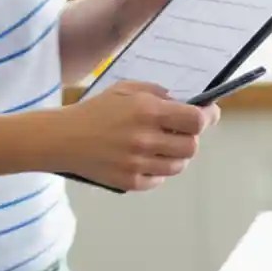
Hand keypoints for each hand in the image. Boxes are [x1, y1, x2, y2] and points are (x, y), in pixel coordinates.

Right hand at [45, 81, 219, 191]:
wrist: (62, 139)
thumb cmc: (95, 110)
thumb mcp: (125, 89)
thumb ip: (157, 93)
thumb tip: (184, 103)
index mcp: (147, 111)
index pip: (196, 120)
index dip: (207, 117)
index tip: (209, 115)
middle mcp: (145, 138)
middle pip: (191, 146)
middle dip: (190, 137)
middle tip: (180, 132)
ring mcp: (137, 162)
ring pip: (178, 165)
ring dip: (176, 155)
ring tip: (162, 146)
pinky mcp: (128, 181)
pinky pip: (159, 180)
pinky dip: (158, 171)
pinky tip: (147, 160)